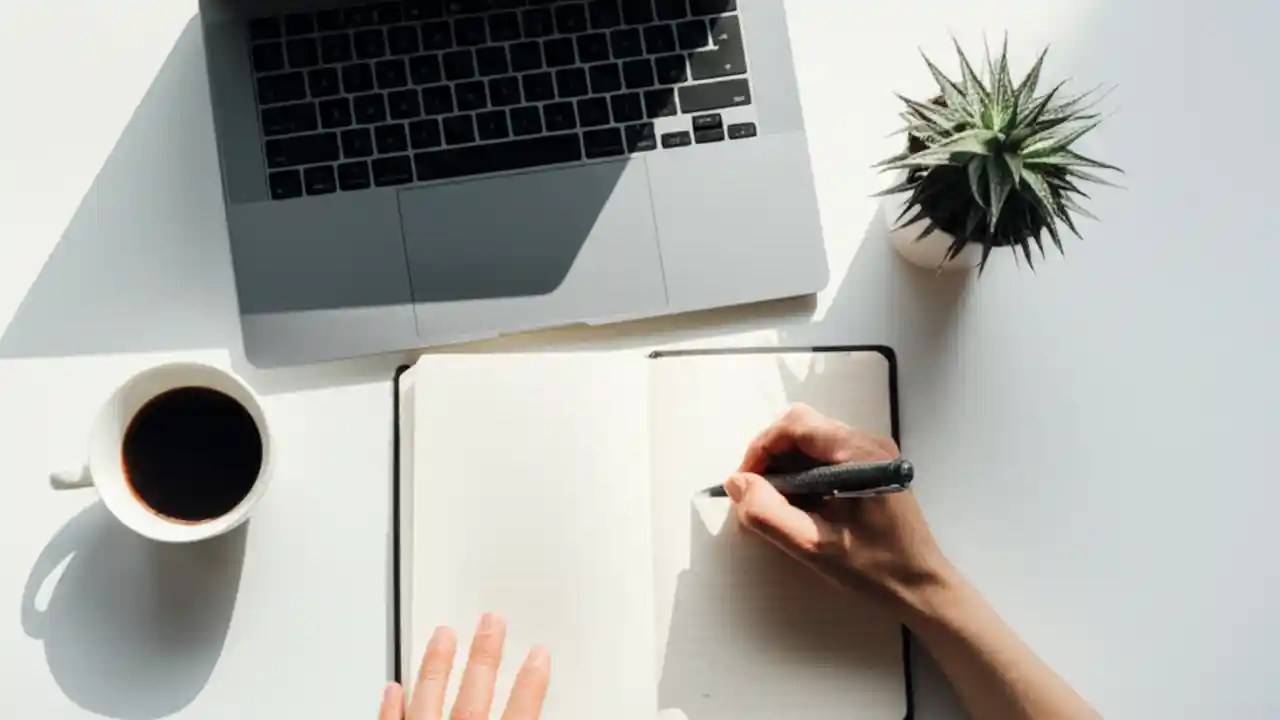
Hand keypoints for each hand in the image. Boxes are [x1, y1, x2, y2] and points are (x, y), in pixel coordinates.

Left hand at [379, 613, 549, 719]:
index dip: (530, 683)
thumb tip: (539, 712)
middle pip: (474, 697)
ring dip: (436, 666)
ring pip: (428, 700)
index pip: (519, 713)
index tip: (538, 655)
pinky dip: (390, 707)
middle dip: (484, 655)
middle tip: (490, 623)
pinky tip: (391, 688)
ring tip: (443, 635)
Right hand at [724, 403, 954, 612]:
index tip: (744, 484)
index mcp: (858, 452)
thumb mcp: (813, 545)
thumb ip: (768, 513)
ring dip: (785, 467)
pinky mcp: (871, 467)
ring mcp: (872, 453)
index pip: (795, 425)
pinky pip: (825, 457)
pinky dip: (803, 475)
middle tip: (756, 495)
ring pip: (811, 441)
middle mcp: (868, 442)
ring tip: (777, 505)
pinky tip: (801, 506)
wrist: (921, 587)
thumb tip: (736, 483)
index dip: (760, 449)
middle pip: (802, 428)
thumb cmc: (874, 568)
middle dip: (770, 457)